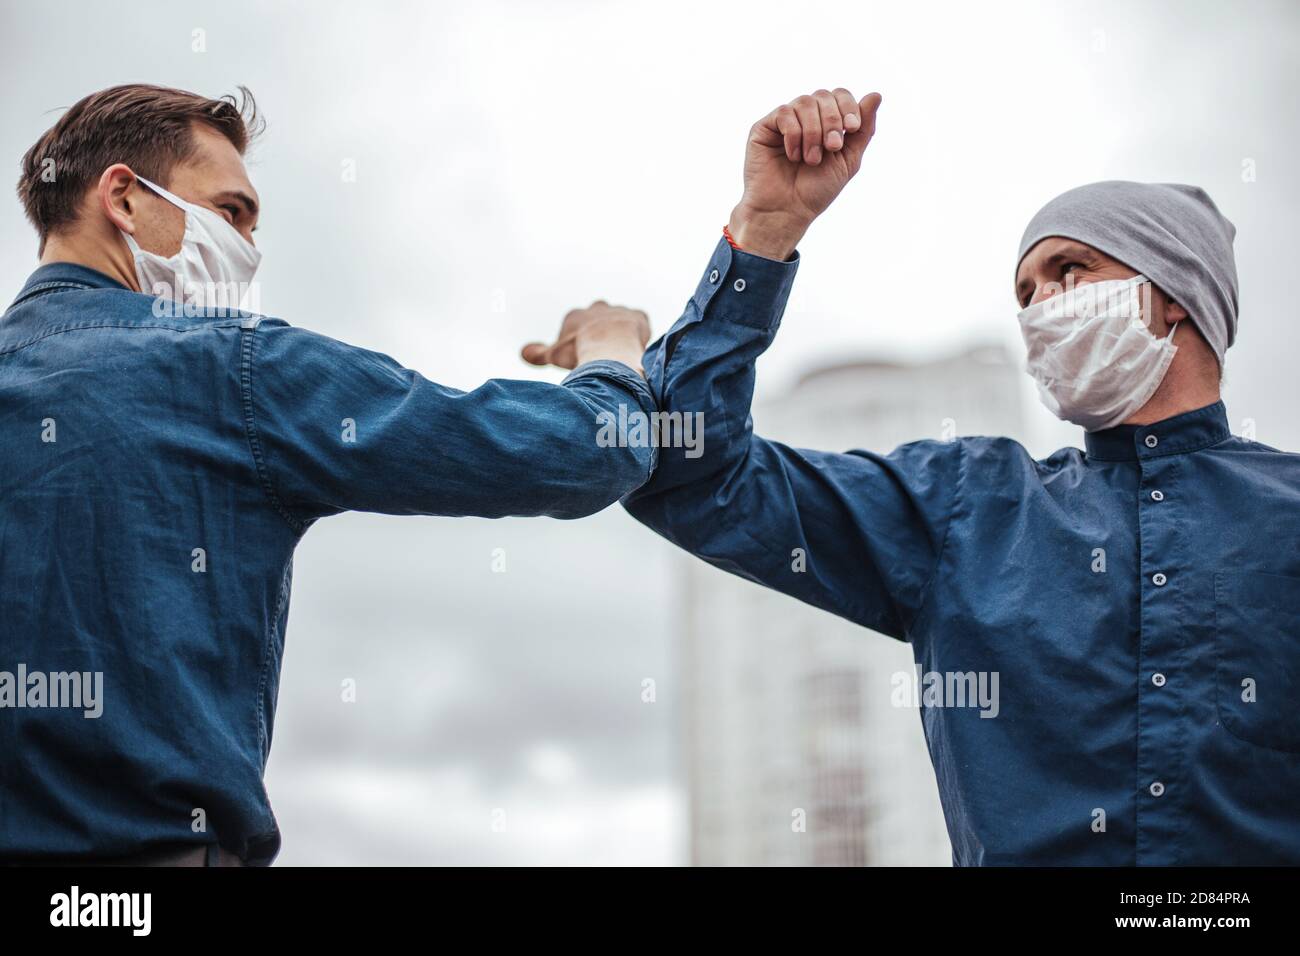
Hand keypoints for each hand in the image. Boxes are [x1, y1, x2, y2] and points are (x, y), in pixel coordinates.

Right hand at [521, 301, 650, 374]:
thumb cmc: (579, 352)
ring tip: (620, 355)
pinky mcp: (637, 316)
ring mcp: (617, 311)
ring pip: (618, 321)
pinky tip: (636, 348)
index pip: (574, 325)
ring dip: (619, 334)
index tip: (582, 357)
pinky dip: (638, 333)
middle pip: (596, 319)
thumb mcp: (553, 355)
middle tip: (602, 354)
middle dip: (599, 333)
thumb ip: (537, 354)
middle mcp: (596, 308)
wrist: (609, 349)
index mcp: (575, 316)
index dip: (578, 341)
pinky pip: (639, 322)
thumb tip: (523, 352)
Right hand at [729, 88, 881, 259]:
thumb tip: (876, 94)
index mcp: (825, 123)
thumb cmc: (815, 190)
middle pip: (823, 95)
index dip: (848, 106)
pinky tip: (793, 157)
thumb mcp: (848, 160)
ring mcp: (784, 122)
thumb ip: (863, 129)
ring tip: (811, 159)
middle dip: (832, 121)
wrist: (786, 211)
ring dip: (813, 132)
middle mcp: (804, 118)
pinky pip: (784, 113)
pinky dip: (793, 135)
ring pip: (804, 103)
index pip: (839, 95)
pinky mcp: (764, 127)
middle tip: (832, 147)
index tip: (852, 128)